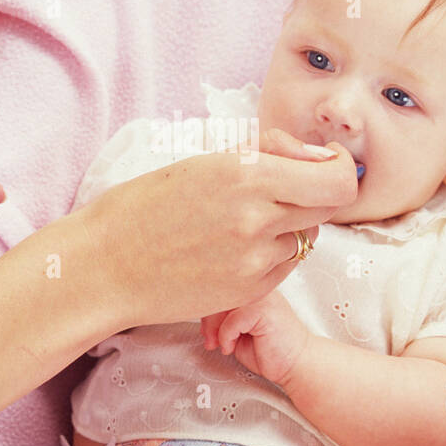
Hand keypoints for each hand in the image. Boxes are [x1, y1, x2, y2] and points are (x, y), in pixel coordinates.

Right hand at [77, 129, 357, 330]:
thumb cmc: (145, 205)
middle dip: (318, 192)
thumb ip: (267, 153)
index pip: (336, 179)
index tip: (324, 163)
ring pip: (306, 236)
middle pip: (330, 207)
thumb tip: (316, 157)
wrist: (105, 265)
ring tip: (245, 219)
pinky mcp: (248, 291)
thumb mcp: (205, 160)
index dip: (340, 168)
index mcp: (246, 175)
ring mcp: (255, 260)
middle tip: (291, 186)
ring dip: (290, 224)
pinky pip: (283, 265)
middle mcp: (257, 219)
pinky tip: (234, 245)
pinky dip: (271, 252)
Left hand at [200, 290, 313, 387]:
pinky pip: (232, 319)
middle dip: (207, 319)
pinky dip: (226, 336)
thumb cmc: (270, 350)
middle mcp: (259, 288)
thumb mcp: (239, 331)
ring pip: (223, 303)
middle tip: (209, 341)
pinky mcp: (265, 310)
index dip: (207, 308)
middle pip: (218, 291)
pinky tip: (231, 347)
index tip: (207, 332)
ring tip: (221, 344)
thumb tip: (201, 313)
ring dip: (216, 328)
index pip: (220, 286)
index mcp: (253, 288)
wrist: (296, 365)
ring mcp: (263, 297)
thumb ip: (223, 318)